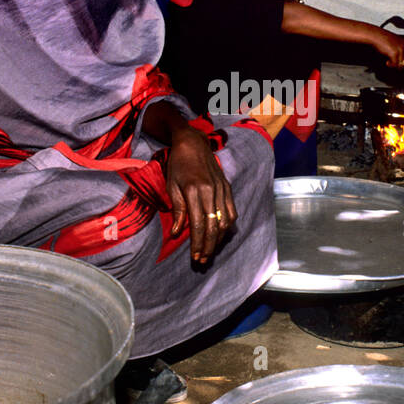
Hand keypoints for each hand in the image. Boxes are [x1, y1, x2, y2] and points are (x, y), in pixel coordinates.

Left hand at [165, 127, 236, 263]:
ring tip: (210, 250)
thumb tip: (176, 233)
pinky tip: (220, 234)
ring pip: (225, 221)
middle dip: (208, 246)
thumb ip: (177, 210)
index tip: (194, 256)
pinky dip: (227, 225)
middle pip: (213, 226)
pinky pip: (231, 211)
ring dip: (219, 239)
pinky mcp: (227, 187)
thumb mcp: (171, 186)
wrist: (192, 143)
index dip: (197, 243)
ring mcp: (222, 189)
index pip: (198, 224)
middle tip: (203, 260)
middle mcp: (211, 191)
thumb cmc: (178, 165)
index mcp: (194, 191)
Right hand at [374, 28, 403, 70]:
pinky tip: (387, 62)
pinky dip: (390, 65)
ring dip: (394, 66)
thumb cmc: (383, 39)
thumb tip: (403, 64)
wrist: (376, 36)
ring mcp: (400, 50)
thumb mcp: (396, 44)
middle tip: (394, 66)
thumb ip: (401, 52)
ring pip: (400, 65)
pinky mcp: (395, 53)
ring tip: (388, 62)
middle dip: (400, 67)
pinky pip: (395, 65)